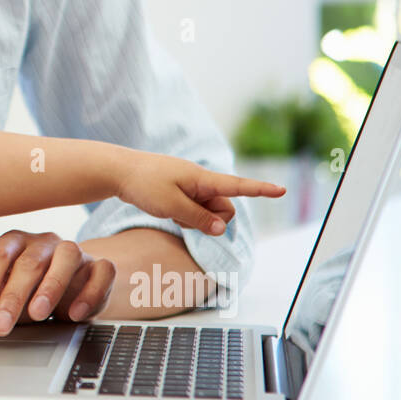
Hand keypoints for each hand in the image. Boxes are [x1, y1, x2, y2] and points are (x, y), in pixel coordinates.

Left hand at [0, 231, 115, 335]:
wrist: (69, 285)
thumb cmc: (28, 289)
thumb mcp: (3, 293)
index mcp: (13, 242)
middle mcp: (43, 242)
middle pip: (28, 262)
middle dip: (13, 296)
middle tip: (1, 325)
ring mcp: (73, 250)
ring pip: (66, 257)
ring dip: (51, 286)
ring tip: (38, 313)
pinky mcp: (98, 265)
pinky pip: (100, 272)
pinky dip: (89, 293)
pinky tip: (74, 314)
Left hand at [116, 155, 285, 235]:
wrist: (117, 171)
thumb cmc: (144, 185)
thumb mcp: (172, 206)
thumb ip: (199, 219)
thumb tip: (223, 228)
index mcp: (202, 179)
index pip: (237, 186)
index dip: (261, 189)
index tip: (282, 190)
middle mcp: (200, 181)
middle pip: (225, 208)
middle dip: (213, 219)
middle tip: (185, 216)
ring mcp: (190, 187)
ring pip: (209, 212)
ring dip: (197, 219)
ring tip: (171, 210)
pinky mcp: (180, 193)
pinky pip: (194, 211)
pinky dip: (186, 216)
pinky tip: (167, 210)